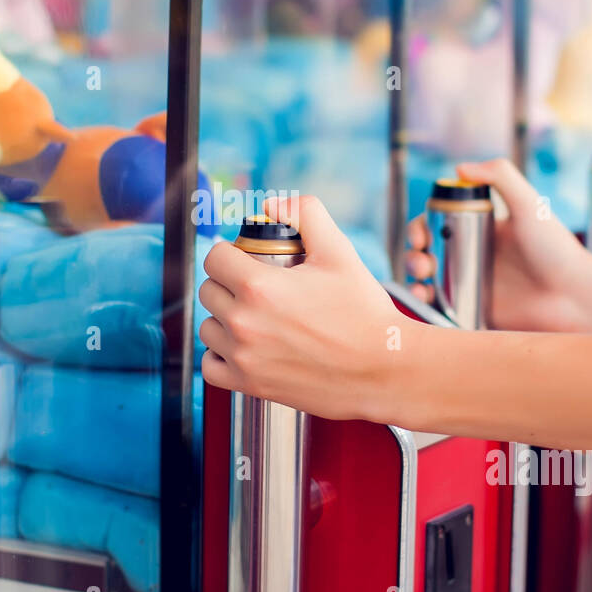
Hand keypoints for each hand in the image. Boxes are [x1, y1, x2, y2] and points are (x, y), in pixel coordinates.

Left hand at [199, 195, 407, 422]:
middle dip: (227, 283)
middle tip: (256, 287)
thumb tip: (273, 205)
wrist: (384, 369)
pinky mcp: (250, 386)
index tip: (246, 259)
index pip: (215, 258)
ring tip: (254, 317)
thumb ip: (305, 214)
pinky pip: (210, 367)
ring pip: (208, 328)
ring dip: (224, 319)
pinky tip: (244, 347)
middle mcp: (244, 323)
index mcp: (259, 287)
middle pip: (208, 291)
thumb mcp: (339, 252)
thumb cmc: (364, 313)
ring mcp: (244, 358)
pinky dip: (221, 356)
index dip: (230, 253)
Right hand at [405, 158, 591, 332]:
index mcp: (482, 230)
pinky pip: (438, 307)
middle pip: (427, 251)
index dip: (421, 227)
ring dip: (412, 276)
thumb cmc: (558, 251)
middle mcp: (473, 256)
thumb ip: (501, 176)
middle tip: (422, 259)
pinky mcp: (473, 311)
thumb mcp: (530, 204)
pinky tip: (423, 297)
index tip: (421, 233)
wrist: (575, 298)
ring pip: (427, 279)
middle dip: (413, 253)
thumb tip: (459, 167)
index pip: (438, 223)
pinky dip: (422, 302)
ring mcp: (472, 285)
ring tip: (421, 278)